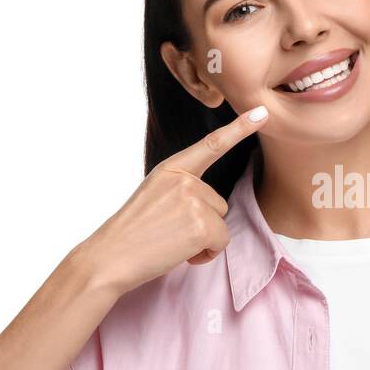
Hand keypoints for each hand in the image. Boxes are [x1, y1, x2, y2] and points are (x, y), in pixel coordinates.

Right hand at [78, 107, 268, 296]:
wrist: (109, 258)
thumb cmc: (130, 234)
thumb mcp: (153, 196)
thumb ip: (180, 191)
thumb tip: (205, 207)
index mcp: (171, 168)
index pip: (211, 145)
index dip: (239, 129)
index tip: (261, 112)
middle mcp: (184, 179)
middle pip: (218, 203)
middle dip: (201, 224)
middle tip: (168, 233)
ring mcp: (194, 200)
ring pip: (220, 224)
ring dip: (203, 239)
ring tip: (170, 242)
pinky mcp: (202, 224)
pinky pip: (221, 242)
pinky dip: (205, 254)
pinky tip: (180, 254)